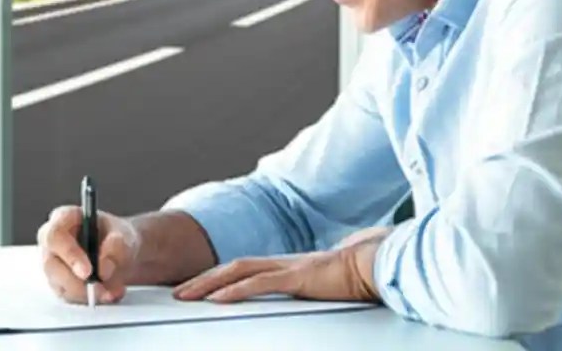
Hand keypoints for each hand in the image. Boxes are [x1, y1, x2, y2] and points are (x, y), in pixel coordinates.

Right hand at [37, 205, 141, 304]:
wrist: (121, 253)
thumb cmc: (117, 236)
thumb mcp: (125, 234)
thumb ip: (117, 246)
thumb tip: (103, 268)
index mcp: (64, 219)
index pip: (55, 236)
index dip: (69, 254)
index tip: (87, 271)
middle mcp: (53, 242)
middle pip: (52, 265)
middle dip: (77, 283)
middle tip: (100, 289)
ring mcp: (53, 264)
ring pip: (59, 285)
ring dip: (86, 294)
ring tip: (112, 292)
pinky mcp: (59, 284)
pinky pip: (69, 297)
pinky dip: (89, 299)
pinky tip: (108, 294)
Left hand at [172, 231, 386, 304]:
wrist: (382, 262)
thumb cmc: (365, 272)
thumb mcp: (335, 283)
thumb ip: (320, 285)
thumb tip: (320, 289)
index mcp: (291, 266)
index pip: (247, 269)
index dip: (221, 277)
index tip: (200, 289)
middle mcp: (285, 262)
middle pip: (234, 267)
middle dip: (203, 280)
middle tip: (178, 293)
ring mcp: (290, 267)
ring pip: (238, 272)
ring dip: (208, 285)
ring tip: (185, 297)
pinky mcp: (298, 277)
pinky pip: (259, 284)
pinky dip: (235, 292)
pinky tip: (218, 300)